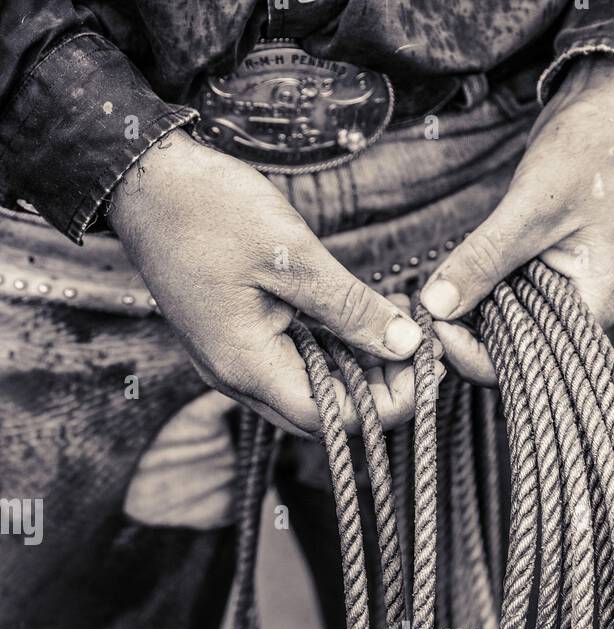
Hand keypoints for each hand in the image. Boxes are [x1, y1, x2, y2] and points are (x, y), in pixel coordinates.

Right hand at [109, 130, 441, 435]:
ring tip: (399, 331)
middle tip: (419, 352)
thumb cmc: (209, 209)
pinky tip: (360, 321)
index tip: (423, 371)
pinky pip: (290, 364)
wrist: (143, 179)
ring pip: (307, 390)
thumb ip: (350, 307)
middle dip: (375, 393)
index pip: (329, 418)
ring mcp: (231, 359)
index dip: (382, 406)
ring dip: (354, 371)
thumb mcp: (293, 256)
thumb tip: (406, 344)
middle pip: (320, 414)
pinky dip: (329, 351)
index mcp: (247, 366)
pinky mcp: (233, 338)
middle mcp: (236, 376)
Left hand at [418, 58, 613, 383]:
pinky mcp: (543, 267)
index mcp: (591, 309)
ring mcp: (561, 288)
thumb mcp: (533, 206)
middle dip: (466, 334)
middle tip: (424, 306)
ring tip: (434, 287)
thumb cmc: (595, 149)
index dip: (473, 354)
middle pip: (511, 349)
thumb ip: (484, 258)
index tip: (434, 325)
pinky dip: (478, 284)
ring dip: (468, 309)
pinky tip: (453, 271)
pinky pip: (504, 292)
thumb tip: (435, 305)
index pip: (524, 363)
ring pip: (503, 321)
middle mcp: (577, 310)